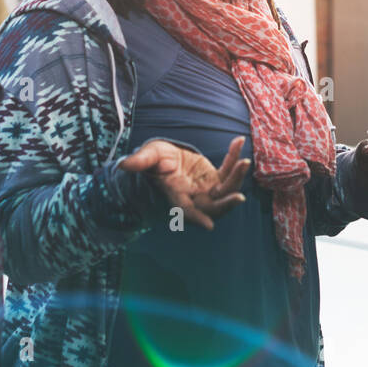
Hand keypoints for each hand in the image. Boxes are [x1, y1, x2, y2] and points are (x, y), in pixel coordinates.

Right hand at [120, 136, 249, 229]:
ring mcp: (207, 189)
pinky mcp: (216, 179)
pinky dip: (233, 158)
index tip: (209, 225)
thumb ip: (139, 162)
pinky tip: (238, 141)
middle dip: (226, 204)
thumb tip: (123, 165)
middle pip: (213, 207)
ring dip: (236, 178)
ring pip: (226, 190)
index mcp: (176, 196)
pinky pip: (228, 171)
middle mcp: (194, 197)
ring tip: (244, 161)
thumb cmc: (153, 162)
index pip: (186, 211)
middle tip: (239, 197)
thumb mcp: (147, 158)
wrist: (164, 160)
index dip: (196, 218)